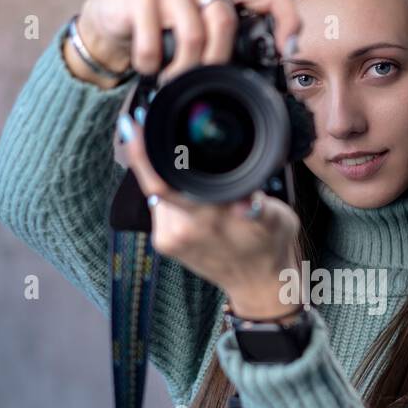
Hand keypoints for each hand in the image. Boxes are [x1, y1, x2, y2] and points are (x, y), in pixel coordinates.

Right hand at [72, 0, 301, 85]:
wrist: (117, 24)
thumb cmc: (168, 38)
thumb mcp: (205, 45)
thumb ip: (234, 56)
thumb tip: (270, 88)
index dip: (288, 21)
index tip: (285, 52)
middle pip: (225, 20)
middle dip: (216, 61)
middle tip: (202, 82)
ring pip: (193, 32)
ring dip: (182, 69)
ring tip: (172, 82)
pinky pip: (154, 36)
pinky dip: (151, 62)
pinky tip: (149, 69)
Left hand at [119, 116, 302, 315]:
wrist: (258, 284)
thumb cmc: (269, 247)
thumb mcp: (276, 220)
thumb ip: (260, 207)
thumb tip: (247, 202)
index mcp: (208, 220)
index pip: (161, 181)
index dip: (142, 152)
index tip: (132, 123)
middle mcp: (182, 230)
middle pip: (152, 182)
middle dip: (150, 154)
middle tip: (145, 124)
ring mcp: (170, 239)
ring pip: (155, 193)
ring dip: (163, 174)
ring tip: (177, 157)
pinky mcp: (164, 244)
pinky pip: (159, 207)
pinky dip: (167, 191)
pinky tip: (181, 183)